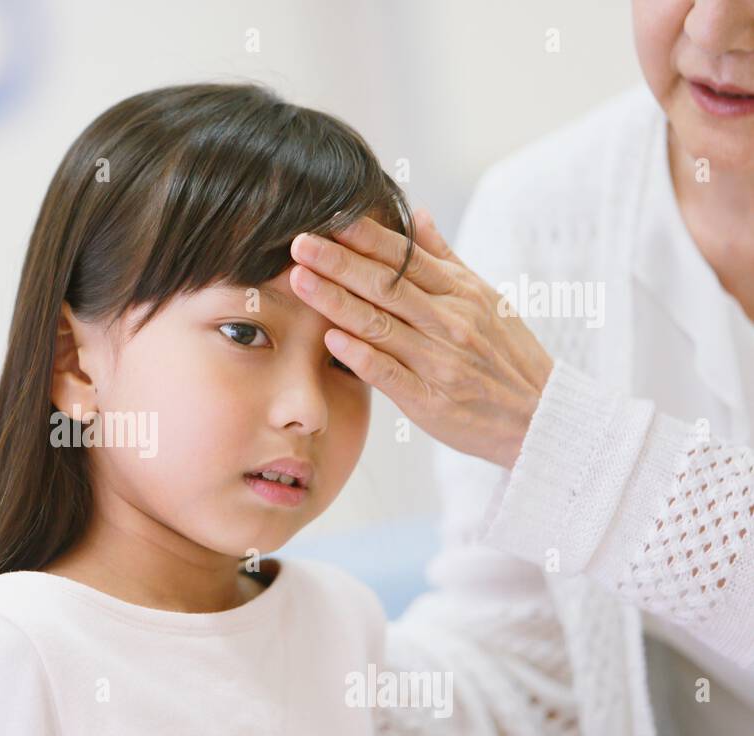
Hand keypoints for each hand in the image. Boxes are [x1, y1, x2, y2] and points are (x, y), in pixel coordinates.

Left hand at [288, 210, 553, 469]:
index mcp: (461, 293)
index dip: (366, 237)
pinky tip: (330, 339)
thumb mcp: (485, 299)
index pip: (405, 259)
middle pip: (386, 286)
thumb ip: (445, 259)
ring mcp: (439, 361)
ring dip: (337, 302)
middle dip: (339, 262)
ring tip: (300, 280)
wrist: (540, 416)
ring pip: (380, 325)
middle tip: (299, 243)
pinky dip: (360, 356)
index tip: (330, 217)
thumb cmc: (507, 355)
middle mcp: (450, 322)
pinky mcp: (430, 400)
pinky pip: (389, 374)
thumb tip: (417, 215)